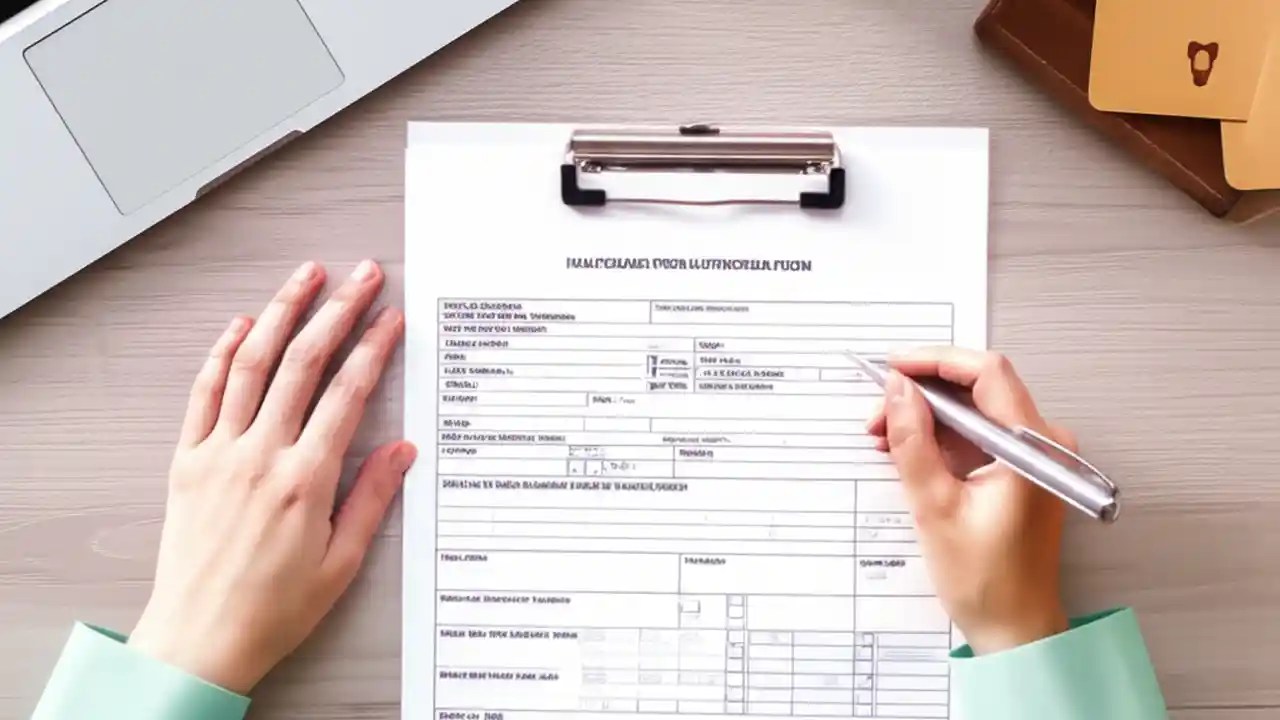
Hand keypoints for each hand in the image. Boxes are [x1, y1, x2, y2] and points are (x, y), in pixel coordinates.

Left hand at [128, 260, 414, 693]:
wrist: (199, 640)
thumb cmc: (272, 609)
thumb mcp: (341, 563)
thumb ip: (371, 498)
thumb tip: (402, 450)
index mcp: (305, 480)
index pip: (348, 393)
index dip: (374, 348)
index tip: (391, 319)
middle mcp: (260, 455)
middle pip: (304, 363)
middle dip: (338, 311)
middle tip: (361, 278)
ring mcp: (219, 453)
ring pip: (253, 363)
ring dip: (282, 313)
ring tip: (306, 278)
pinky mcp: (188, 461)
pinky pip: (204, 393)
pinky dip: (223, 353)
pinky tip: (242, 325)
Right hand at [866, 347, 1072, 654]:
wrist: (1016, 628)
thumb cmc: (988, 582)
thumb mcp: (934, 507)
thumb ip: (912, 441)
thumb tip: (897, 392)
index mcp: (1034, 448)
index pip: (987, 373)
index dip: (935, 362)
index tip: (894, 367)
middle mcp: (1044, 444)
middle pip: (979, 388)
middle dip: (923, 392)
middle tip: (879, 409)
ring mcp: (1034, 456)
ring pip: (974, 411)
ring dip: (927, 416)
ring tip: (884, 433)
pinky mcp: (1021, 470)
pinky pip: (978, 435)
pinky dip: (941, 437)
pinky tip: (906, 449)